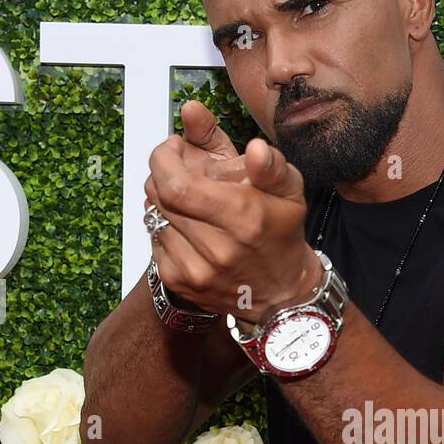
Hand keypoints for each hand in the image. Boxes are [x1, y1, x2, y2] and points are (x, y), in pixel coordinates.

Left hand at [143, 101, 319, 322]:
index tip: (173, 148)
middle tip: (181, 170)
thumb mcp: (289, 194)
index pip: (176, 185)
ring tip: (188, 200)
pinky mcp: (178, 282)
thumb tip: (256, 148)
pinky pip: (154, 239)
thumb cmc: (280, 237)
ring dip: (163, 200)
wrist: (278, 294)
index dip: (165, 160)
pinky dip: (165, 225)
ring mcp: (194, 270)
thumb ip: (271, 166)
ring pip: (154, 216)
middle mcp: (216, 249)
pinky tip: (186, 226)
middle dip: (163, 174)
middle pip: (160, 196)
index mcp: (243, 219)